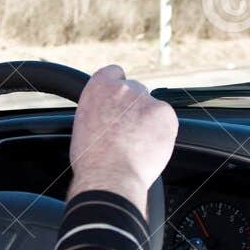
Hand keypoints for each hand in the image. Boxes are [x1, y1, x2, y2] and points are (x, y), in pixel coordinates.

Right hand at [68, 65, 176, 210]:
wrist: (109, 176)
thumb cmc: (92, 160)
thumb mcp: (83, 125)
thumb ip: (98, 111)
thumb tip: (106, 115)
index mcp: (99, 87)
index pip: (115, 73)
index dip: (118, 88)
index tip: (119, 102)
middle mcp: (123, 88)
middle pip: (136, 90)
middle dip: (135, 107)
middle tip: (129, 132)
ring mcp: (146, 99)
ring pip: (152, 107)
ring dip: (149, 121)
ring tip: (137, 146)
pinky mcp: (165, 113)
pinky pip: (166, 121)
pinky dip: (162, 133)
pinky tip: (149, 148)